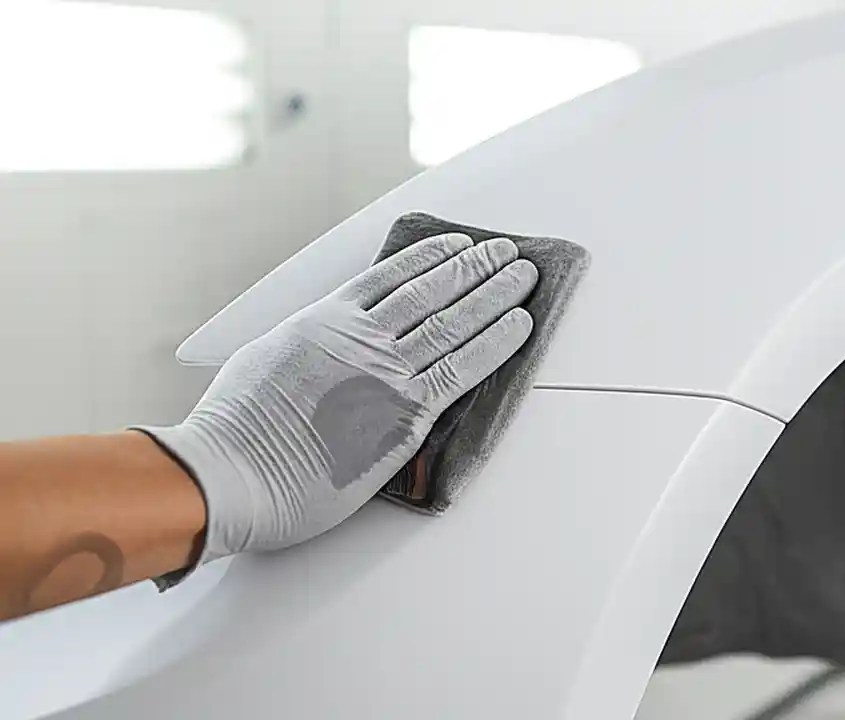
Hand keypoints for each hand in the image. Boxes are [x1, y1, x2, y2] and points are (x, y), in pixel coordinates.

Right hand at [140, 233, 535, 583]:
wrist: (229, 473)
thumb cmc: (233, 431)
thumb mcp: (264, 360)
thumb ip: (304, 345)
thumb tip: (319, 343)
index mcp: (323, 321)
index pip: (390, 278)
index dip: (431, 258)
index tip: (457, 245)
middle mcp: (360, 338)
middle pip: (432, 291)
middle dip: (475, 268)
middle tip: (506, 251)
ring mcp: (386, 373)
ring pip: (454, 321)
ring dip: (496, 294)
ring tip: (524, 275)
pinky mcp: (406, 414)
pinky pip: (463, 369)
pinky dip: (497, 342)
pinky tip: (520, 324)